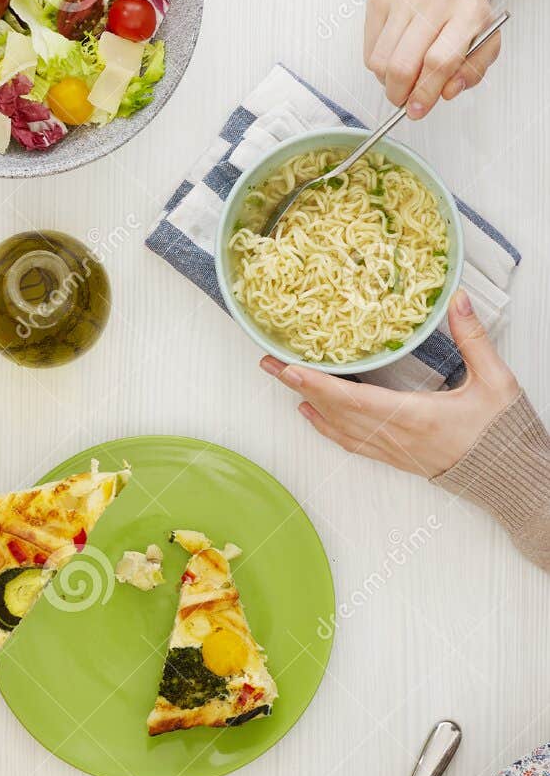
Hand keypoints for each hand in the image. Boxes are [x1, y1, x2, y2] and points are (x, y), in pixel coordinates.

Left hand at [261, 291, 518, 475]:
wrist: (504, 475)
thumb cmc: (499, 431)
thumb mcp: (493, 380)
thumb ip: (472, 338)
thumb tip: (457, 300)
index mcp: (414, 415)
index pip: (353, 399)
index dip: (318, 384)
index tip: (291, 369)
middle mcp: (394, 436)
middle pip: (335, 410)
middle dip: (300, 386)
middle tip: (271, 365)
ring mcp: (390, 449)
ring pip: (338, 427)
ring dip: (308, 403)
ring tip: (284, 383)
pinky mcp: (393, 456)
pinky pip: (350, 441)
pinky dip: (326, 426)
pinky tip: (312, 415)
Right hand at [365, 0, 499, 115]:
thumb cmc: (465, 4)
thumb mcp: (485, 36)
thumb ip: (473, 70)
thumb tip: (447, 93)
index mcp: (466, 12)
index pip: (439, 63)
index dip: (424, 94)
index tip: (417, 109)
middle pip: (403, 66)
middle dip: (399, 94)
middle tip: (403, 98)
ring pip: (380, 62)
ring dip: (386, 81)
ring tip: (400, 75)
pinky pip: (370, 48)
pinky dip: (378, 63)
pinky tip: (393, 54)